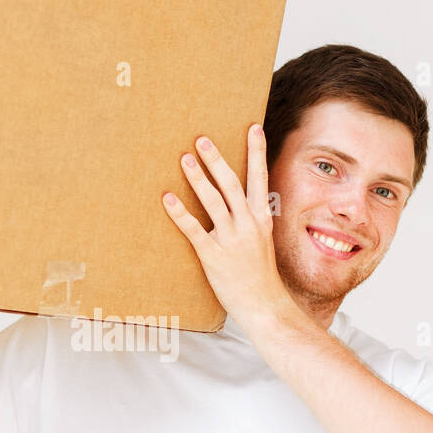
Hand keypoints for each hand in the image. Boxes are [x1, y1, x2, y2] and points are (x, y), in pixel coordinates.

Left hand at [162, 124, 292, 327]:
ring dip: (198, 178)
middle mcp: (248, 224)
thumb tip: (239, 198)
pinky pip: (194, 230)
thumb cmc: (259, 273)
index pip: (259, 178)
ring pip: (213, 201)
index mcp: (262, 218)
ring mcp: (231, 240)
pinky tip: (168, 198)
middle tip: (202, 138)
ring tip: (184, 158)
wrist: (264, 305)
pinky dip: (180, 213)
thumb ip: (251, 218)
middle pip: (231, 184)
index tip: (253, 128)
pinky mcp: (213, 256)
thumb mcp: (263, 239)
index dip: (256, 152)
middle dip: (216, 159)